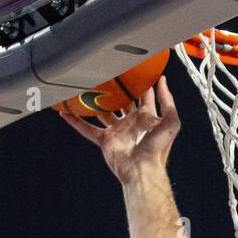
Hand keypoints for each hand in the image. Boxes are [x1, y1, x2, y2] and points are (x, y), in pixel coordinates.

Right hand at [58, 76, 180, 183]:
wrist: (143, 170)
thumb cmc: (158, 149)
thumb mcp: (171, 121)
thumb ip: (167, 100)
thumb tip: (162, 80)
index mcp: (146, 117)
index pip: (143, 95)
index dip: (140, 82)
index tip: (133, 68)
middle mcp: (130, 122)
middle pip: (121, 101)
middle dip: (115, 89)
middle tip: (108, 73)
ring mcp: (116, 131)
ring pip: (102, 112)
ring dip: (94, 102)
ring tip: (86, 88)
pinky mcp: (105, 140)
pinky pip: (87, 129)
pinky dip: (76, 122)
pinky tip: (66, 113)